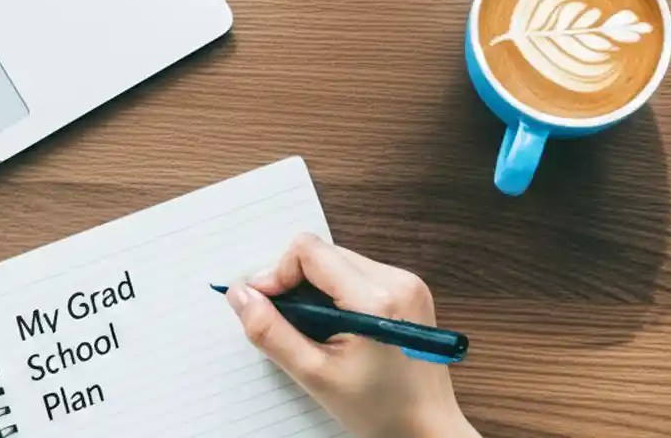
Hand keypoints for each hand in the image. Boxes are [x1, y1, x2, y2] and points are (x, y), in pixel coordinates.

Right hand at [227, 234, 478, 437]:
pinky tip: (337, 328)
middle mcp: (397, 280)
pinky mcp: (409, 290)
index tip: (263, 305)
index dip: (276, 273)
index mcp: (376, 299)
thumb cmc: (381, 411)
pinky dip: (336, 294)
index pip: (308, 251)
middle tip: (287, 324)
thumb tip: (240, 295)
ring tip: (315, 332)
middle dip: (294, 283)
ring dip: (315, 289)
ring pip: (338, 261)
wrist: (429, 431)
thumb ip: (270, 332)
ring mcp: (407, 283)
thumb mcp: (314, 375)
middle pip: (322, 253)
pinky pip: (357, 274)